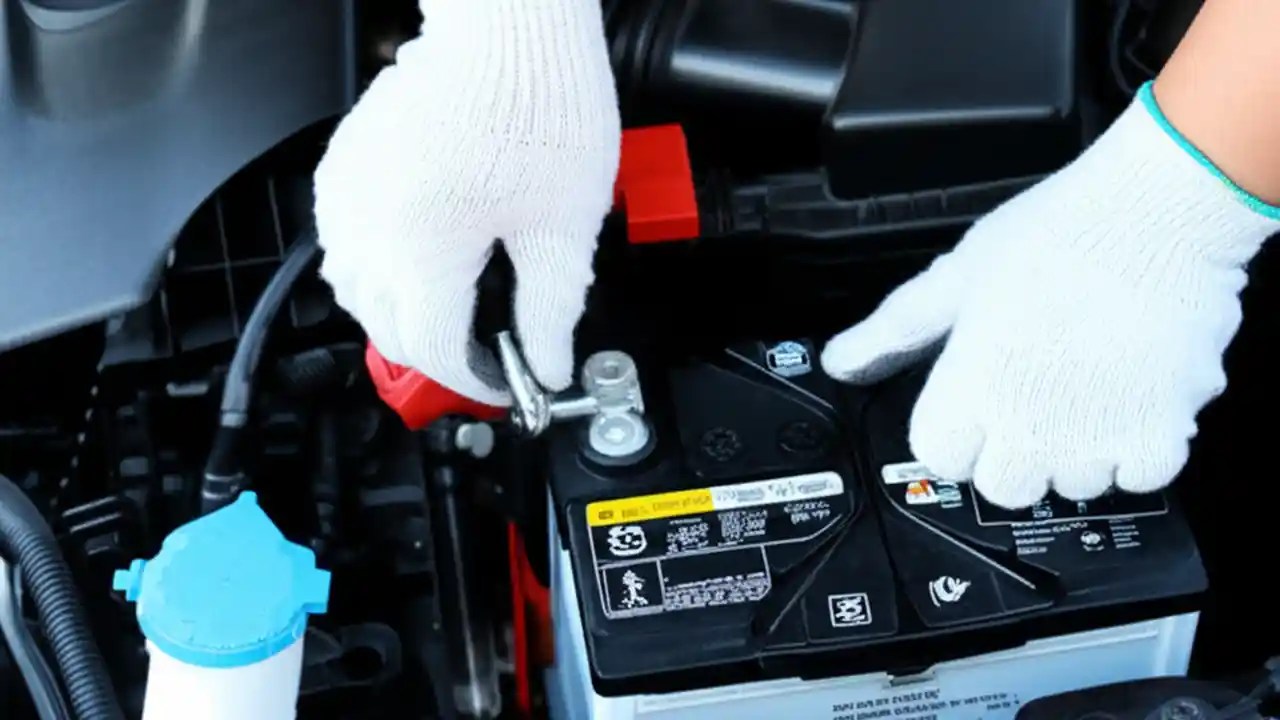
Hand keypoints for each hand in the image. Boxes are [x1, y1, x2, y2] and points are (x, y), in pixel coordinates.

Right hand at [313, 0, 620, 404]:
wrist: (510, 28)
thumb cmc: (539, 105)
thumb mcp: (565, 224)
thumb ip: (552, 307)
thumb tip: (548, 361)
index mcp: (425, 246)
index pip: (435, 349)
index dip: (475, 379)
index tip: (507, 382)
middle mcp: (372, 225)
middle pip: (387, 330)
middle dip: (437, 355)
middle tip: (485, 354)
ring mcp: (351, 194)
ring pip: (354, 291)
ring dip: (398, 316)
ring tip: (450, 312)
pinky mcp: (345, 164)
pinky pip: (340, 242)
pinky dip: (373, 269)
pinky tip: (412, 259)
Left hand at [822, 85, 1278, 507]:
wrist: (1158, 215)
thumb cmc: (1058, 235)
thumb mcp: (955, 277)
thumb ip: (893, 330)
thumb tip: (840, 361)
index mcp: (971, 389)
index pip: (939, 458)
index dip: (953, 432)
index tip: (971, 407)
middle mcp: (1028, 426)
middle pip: (1002, 487)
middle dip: (1011, 454)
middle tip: (1029, 402)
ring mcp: (1095, 437)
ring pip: (1071, 486)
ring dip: (1075, 452)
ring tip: (1084, 391)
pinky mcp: (1160, 435)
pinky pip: (1139, 477)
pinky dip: (1137, 450)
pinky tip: (1129, 400)